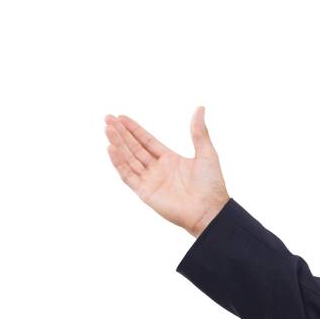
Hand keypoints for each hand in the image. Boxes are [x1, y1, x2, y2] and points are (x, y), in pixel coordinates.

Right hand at [104, 107, 230, 237]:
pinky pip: (128, 176)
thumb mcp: (207, 153)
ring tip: (107, 129)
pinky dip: (119, 163)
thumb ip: (199, 132)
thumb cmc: (212, 185)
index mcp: (170, 159)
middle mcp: (158, 169)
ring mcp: (151, 181)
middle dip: (121, 133)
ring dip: (118, 144)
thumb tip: (200, 108)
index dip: (134, 129)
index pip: (147, 141)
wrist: (210, 210)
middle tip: (108, 118)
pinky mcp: (145, 193)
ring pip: (129, 159)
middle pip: (135, 148)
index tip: (121, 117)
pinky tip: (111, 148)